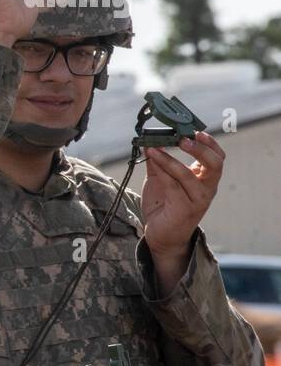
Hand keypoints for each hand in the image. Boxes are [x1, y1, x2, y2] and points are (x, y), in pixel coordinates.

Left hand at [142, 133, 222, 283]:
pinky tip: (151, 158)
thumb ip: (157, 162)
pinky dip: (161, 170)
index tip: (196, 130)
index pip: (217, 158)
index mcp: (205, 179)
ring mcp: (197, 200)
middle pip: (215, 164)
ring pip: (188, 175)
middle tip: (183, 138)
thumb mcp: (160, 180)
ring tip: (154, 147)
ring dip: (170, 159)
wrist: (160, 235)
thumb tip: (148, 141)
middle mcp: (207, 189)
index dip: (210, 143)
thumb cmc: (164, 205)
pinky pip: (173, 186)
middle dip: (200, 149)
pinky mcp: (184, 210)